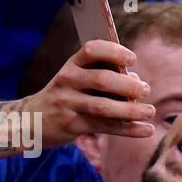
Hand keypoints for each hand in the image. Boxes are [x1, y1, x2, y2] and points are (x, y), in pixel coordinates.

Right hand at [23, 40, 155, 146]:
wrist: (31, 120)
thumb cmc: (66, 96)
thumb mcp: (77, 80)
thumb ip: (104, 77)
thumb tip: (136, 81)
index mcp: (71, 65)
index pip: (91, 50)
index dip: (114, 52)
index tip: (132, 59)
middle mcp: (68, 81)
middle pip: (101, 80)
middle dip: (127, 85)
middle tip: (145, 90)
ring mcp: (69, 104)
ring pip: (103, 107)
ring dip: (131, 110)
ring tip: (150, 112)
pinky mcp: (72, 125)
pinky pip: (105, 127)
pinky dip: (129, 129)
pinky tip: (147, 130)